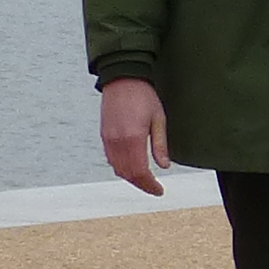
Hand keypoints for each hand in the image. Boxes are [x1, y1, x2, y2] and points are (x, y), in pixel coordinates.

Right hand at [97, 77, 169, 194]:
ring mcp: (108, 139)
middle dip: (141, 185)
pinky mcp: (104, 135)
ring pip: (117, 169)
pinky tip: (131, 166)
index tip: (159, 191)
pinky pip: (110, 159)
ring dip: (131, 177)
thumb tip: (164, 166)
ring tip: (145, 179)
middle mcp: (117, 141)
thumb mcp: (158, 119)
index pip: (140, 172)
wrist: (122, 78)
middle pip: (127, 174)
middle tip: (154, 188)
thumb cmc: (143, 95)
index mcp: (133, 138)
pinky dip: (121, 167)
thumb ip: (160, 145)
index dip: (150, 185)